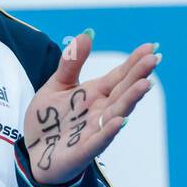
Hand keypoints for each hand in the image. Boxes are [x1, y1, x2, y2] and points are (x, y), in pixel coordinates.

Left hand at [22, 31, 160, 186]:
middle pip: (122, 92)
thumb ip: (71, 63)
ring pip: (116, 114)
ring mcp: (94, 131)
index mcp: (95, 95)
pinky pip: (98, 141)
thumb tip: (87, 34)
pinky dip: (108, 131)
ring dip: (130, 100)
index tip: (150, 47)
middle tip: (153, 59)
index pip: (119, 76)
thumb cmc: (49, 120)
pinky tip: (119, 120)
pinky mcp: (83, 151)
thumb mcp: (56, 85)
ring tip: (145, 84)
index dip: (134, 63)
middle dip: (137, 76)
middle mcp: (100, 111)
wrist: (33, 152)